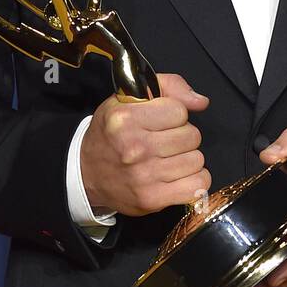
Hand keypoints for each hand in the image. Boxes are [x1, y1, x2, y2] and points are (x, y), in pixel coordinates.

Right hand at [80, 73, 210, 216]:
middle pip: (192, 136)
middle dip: (182, 136)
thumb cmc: (111, 133)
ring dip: (187, 158)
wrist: (85, 173)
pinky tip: (178, 176)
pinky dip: (194, 180)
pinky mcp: (152, 199)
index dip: (174, 114)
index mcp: (126, 118)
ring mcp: (144, 176)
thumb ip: (168, 86)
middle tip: (163, 141)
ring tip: (168, 159)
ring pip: (197, 160)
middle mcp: (135, 147)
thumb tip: (200, 102)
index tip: (161, 121)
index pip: (180, 111)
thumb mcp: (128, 98)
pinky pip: (198, 184)